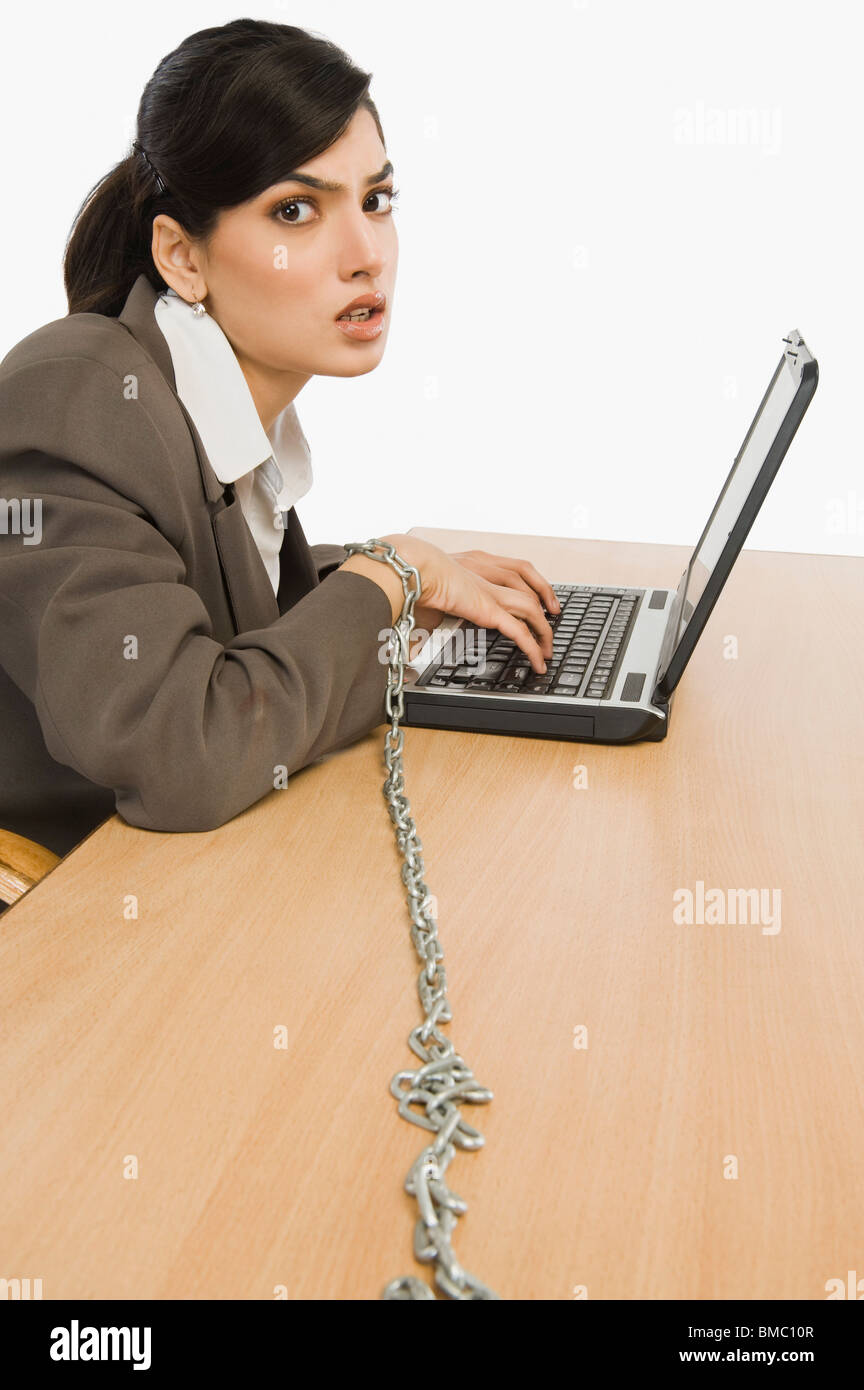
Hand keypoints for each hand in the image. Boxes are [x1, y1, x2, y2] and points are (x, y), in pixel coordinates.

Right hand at [384, 535, 556, 673]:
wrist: (409, 569)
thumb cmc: (409, 580)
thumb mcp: (425, 597)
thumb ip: (428, 618)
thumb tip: (415, 640)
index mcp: (473, 560)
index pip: (512, 567)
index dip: (528, 580)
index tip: (534, 593)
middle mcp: (487, 569)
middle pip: (528, 580)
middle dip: (545, 597)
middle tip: (554, 613)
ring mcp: (491, 590)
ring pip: (531, 607)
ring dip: (543, 629)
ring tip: (547, 649)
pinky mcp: (491, 610)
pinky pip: (521, 632)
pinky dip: (533, 648)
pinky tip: (538, 661)